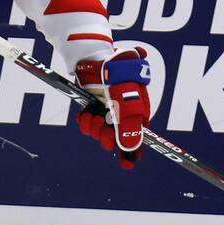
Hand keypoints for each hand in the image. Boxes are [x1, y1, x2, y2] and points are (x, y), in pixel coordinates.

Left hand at [74, 48, 150, 168]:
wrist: (97, 59)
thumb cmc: (118, 79)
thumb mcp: (128, 105)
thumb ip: (131, 129)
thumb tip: (132, 151)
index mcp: (138, 114)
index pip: (137, 140)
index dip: (132, 154)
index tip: (126, 165)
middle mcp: (122, 116)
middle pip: (115, 142)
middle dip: (108, 138)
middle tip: (107, 129)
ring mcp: (106, 112)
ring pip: (99, 135)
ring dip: (95, 128)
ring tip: (95, 115)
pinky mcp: (92, 108)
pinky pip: (87, 126)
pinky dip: (85, 122)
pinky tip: (87, 112)